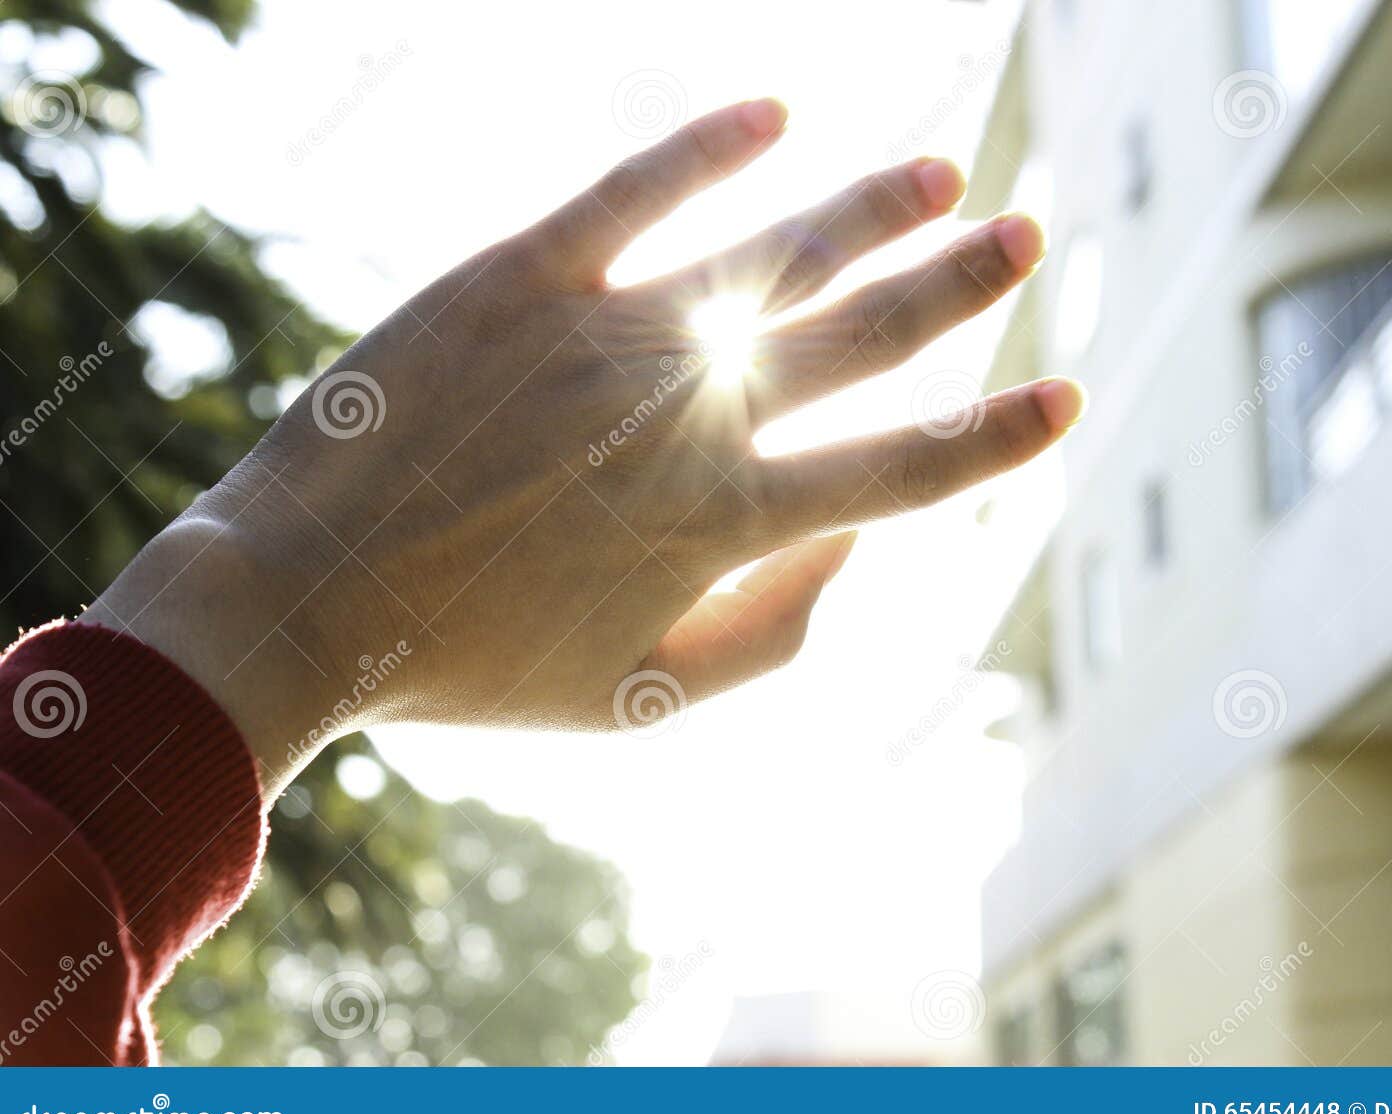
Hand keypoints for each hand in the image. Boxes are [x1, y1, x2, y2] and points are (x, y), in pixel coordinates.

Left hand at [83, 99, 1084, 793]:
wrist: (305, 604)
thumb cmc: (476, 666)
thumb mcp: (643, 700)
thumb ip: (773, 637)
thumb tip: (855, 550)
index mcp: (726, 527)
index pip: (902, 472)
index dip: (997, 439)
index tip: (1066, 400)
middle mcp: (691, 419)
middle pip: (861, 338)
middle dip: (960, 286)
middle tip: (1027, 234)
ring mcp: (610, 337)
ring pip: (774, 255)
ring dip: (870, 210)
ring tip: (942, 172)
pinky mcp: (520, 278)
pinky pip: (634, 191)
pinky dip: (710, 149)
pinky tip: (777, 113)